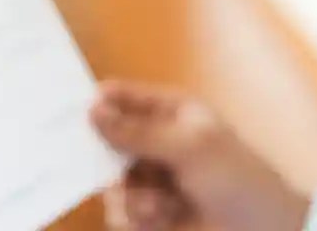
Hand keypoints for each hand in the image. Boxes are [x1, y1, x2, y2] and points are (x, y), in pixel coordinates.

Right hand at [90, 80, 310, 230]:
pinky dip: (139, 219)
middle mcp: (157, 144)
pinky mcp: (151, 216)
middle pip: (107, 143)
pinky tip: (164, 219)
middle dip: (109, 162)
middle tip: (118, 173)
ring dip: (133, 197)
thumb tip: (93, 109)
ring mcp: (154, 181)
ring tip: (161, 206)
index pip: (123, 98)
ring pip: (113, 184)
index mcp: (171, 114)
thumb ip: (138, 131)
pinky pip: (122, 214)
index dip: (98, 103)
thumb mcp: (190, 148)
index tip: (78, 114)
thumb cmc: (238, 180)